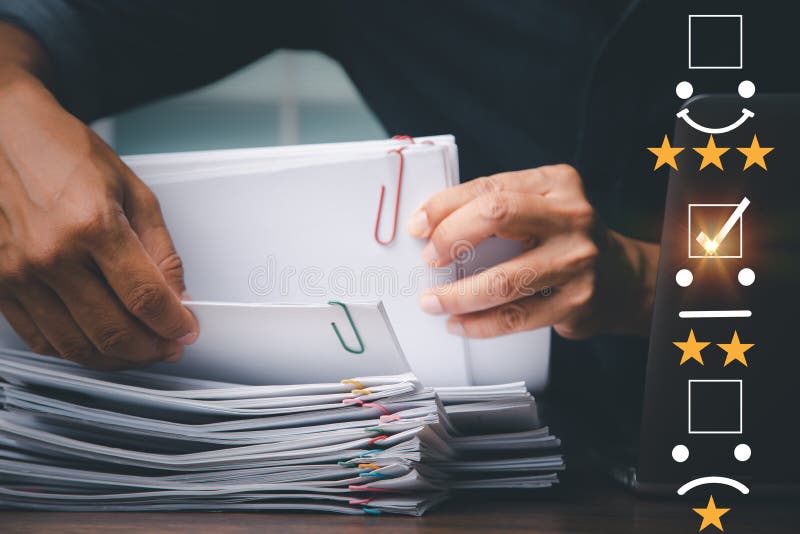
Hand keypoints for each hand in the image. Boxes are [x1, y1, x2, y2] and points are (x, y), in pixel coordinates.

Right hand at [0, 66, 197, 369]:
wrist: (1, 132)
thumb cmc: (63, 153)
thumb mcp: (131, 191)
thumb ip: (159, 249)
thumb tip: (177, 294)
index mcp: (92, 225)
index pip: (145, 298)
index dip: (173, 324)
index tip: (186, 331)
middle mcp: (51, 254)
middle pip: (112, 331)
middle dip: (151, 349)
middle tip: (169, 345)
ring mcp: (18, 274)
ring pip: (76, 345)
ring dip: (116, 357)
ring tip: (140, 348)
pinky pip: (40, 338)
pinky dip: (75, 349)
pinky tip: (97, 341)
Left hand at [407, 164, 657, 339]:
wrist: (623, 279)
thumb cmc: (563, 239)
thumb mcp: (540, 206)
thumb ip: (497, 208)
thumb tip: (430, 227)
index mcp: (555, 184)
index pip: (489, 187)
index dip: (445, 206)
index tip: (418, 226)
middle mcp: (571, 216)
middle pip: (497, 216)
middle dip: (450, 238)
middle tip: (428, 260)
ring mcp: (576, 260)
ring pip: (503, 279)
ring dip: (457, 295)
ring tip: (433, 302)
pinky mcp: (575, 301)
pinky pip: (515, 317)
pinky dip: (479, 324)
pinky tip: (459, 323)